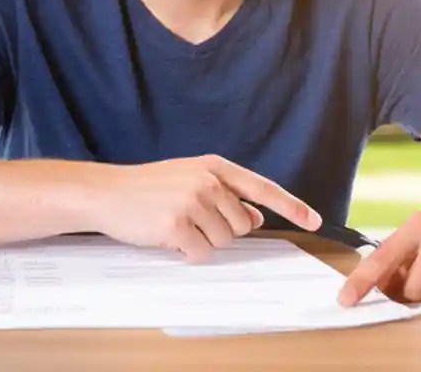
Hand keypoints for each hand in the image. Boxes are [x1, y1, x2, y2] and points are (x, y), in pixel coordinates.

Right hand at [85, 154, 321, 262]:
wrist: (106, 192)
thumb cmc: (147, 188)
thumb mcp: (189, 181)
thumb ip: (224, 195)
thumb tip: (255, 216)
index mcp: (213, 167)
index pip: (262, 188)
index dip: (291, 206)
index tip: (314, 220)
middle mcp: (207, 181)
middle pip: (241, 225)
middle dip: (220, 231)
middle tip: (188, 220)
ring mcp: (192, 202)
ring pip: (222, 242)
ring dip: (201, 242)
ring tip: (174, 224)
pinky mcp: (176, 225)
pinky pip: (200, 253)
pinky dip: (186, 252)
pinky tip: (166, 236)